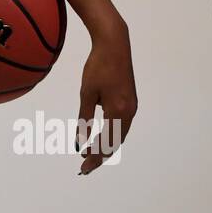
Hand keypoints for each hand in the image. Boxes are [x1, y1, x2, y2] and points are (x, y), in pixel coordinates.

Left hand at [76, 19, 136, 172]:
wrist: (114, 45)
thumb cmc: (98, 67)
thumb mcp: (87, 93)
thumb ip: (84, 119)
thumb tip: (79, 141)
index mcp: (118, 111)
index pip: (105, 142)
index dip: (94, 156)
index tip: (82, 167)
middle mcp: (129, 112)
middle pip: (115, 142)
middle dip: (100, 156)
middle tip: (84, 167)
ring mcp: (131, 107)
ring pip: (119, 135)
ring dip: (105, 146)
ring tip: (89, 155)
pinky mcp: (130, 102)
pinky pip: (121, 126)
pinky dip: (111, 135)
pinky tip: (100, 138)